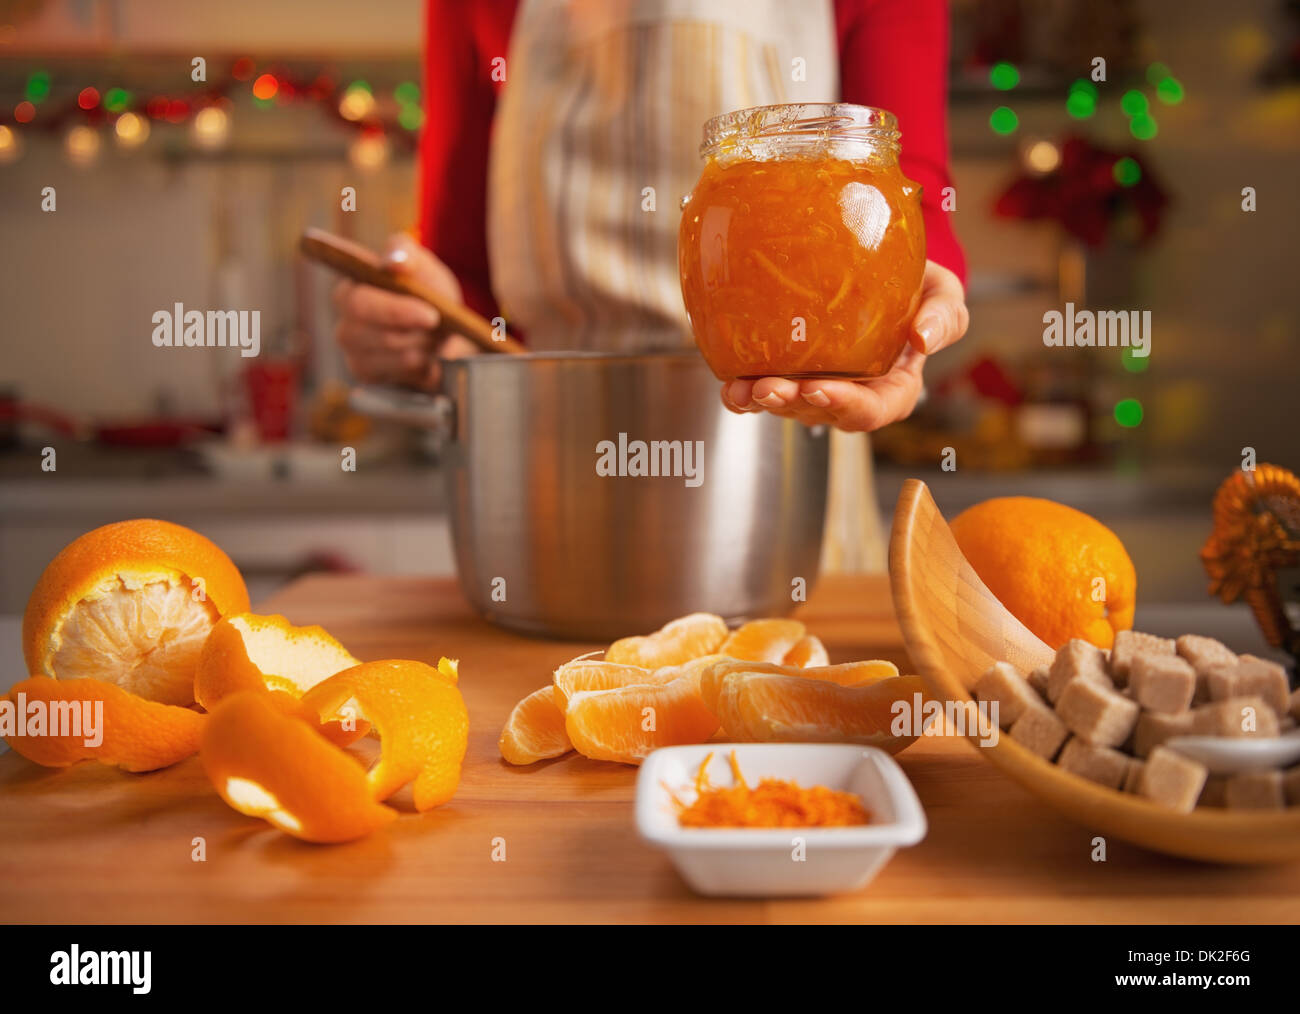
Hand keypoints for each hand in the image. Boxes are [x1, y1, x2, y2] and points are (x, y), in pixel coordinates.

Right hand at [332, 234, 476, 390]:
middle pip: (383, 336)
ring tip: (430, 334)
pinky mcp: (365, 373)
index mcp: (351, 285)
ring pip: (398, 357)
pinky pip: (404, 374)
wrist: (440, 326)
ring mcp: (352, 348)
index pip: (359, 303)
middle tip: (437, 322)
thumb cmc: (426, 289)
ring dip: (425, 346)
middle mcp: (345, 318)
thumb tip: (394, 261)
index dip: (394, 312)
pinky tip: (423, 352)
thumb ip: (407, 253)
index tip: (430, 315)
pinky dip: (423, 364)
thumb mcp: (423, 264)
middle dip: (420, 332)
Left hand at [720, 260, 968, 431]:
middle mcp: (850, 395)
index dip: (846, 405)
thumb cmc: (918, 288)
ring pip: (787, 406)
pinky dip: (742, 391)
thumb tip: (924, 339)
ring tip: (741, 389)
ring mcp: (815, 388)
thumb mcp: (943, 294)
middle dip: (792, 405)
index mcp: (891, 388)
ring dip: (762, 401)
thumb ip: (944, 316)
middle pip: (820, 413)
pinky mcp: (787, 373)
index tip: (822, 389)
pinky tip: (729, 383)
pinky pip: (761, 391)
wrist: (881, 269)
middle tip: (770, 388)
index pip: (872, 411)